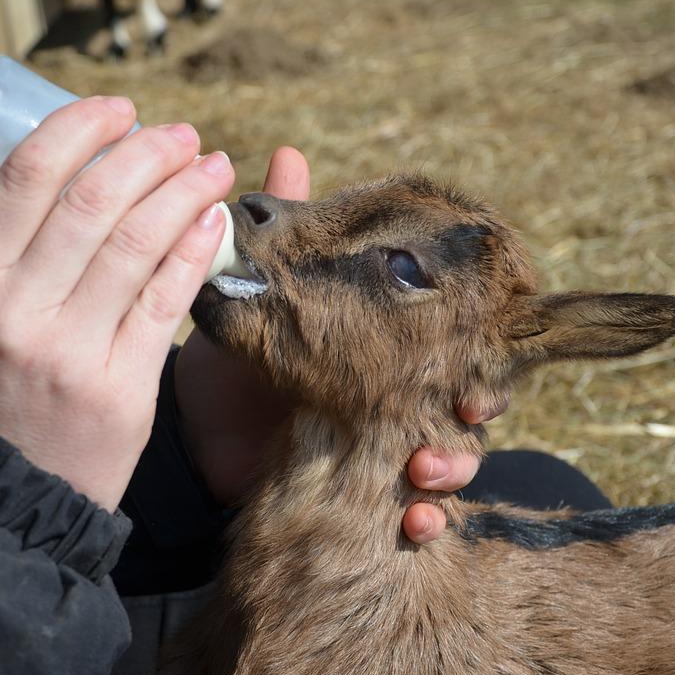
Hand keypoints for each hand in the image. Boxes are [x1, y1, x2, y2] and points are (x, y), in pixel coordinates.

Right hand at [0, 97, 234, 510]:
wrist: (4, 498)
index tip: (120, 108)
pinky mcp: (117, 388)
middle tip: (182, 134)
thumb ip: (11, 253)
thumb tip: (74, 170)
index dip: (79, 129)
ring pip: (134, 242)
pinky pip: (163, 300)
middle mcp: (12, 312)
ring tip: (213, 165)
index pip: (25, 177)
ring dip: (182, 191)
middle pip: (90, 201)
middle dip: (146, 153)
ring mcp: (65, 352)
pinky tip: (215, 221)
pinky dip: (194, 250)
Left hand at [174, 148, 506, 541]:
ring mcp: (383, 453)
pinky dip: (425, 521)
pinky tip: (415, 524)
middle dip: (476, 409)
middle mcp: (397, 402)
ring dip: (452, 468)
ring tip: (425, 470)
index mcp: (386, 352)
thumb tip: (288, 150)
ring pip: (450, 462)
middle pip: (467, 405)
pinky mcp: (365, 501)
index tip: (476, 344)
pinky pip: (413, 517)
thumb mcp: (260, 297)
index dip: (481, 348)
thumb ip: (285, 233)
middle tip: (465, 408)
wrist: (193, 439)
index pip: (458, 345)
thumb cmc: (232, 361)